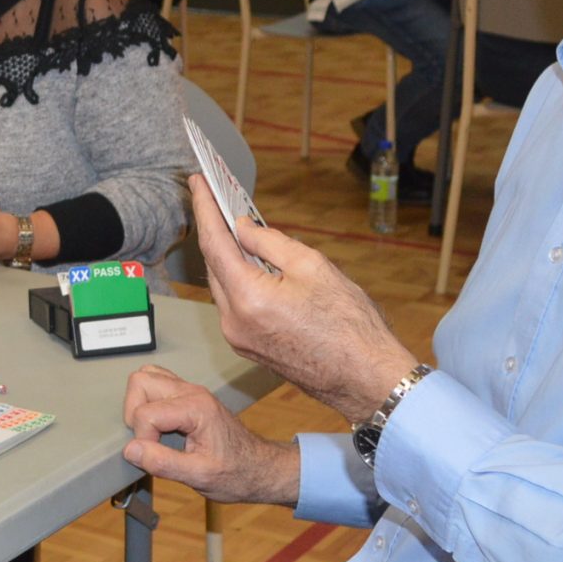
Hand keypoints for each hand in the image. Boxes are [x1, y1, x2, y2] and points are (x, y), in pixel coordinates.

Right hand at [120, 365, 299, 505]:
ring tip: (150, 431)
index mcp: (196, 408)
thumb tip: (131, 450)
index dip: (143, 439)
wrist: (259, 468)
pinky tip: (157, 425)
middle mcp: (192, 392)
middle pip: (140, 382)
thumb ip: (163, 462)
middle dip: (134, 414)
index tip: (157, 458)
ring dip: (138, 404)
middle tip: (149, 439)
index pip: (146, 413)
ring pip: (145, 377)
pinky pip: (156, 383)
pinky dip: (147, 401)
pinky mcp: (187, 395)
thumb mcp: (199, 476)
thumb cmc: (236, 473)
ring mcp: (189, 390)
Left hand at [188, 178, 419, 422]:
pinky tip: (248, 263)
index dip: (204, 209)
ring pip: (223, 286)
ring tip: (232, 226)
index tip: (197, 182)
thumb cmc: (349, 324)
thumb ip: (270, 242)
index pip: (213, 243)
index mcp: (248, 297)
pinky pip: (234, 304)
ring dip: (226, 256)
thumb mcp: (313, 266)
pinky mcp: (248, 347)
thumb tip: (241, 228)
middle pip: (214, 265)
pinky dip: (237, 280)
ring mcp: (238, 338)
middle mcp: (234, 320)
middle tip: (215, 198)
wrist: (365, 378)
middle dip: (213, 230)